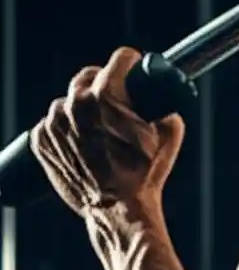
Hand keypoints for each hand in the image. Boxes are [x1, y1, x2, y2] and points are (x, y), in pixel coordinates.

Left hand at [30, 47, 183, 215]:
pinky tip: (82, 145)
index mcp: (105, 96)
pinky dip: (65, 130)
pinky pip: (51, 125)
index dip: (131, 62)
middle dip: (103, 83)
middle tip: (116, 100)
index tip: (134, 67)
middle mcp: (73, 104)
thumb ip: (167, 114)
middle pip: (87, 76)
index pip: (118, 59)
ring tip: (98, 130)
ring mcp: (53, 123)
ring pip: (67, 102)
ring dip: (81, 109)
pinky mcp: (40, 141)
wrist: (117, 210)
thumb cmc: (144, 176)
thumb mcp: (167, 139)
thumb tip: (164, 108)